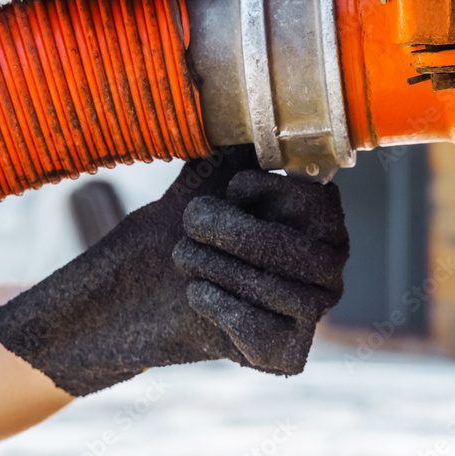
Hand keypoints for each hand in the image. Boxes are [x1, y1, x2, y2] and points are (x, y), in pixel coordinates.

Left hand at [0, 146, 348, 396]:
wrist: (127, 298)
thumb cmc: (174, 230)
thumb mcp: (204, 180)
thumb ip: (233, 146)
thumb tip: (238, 99)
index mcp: (318, 223)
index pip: (325, 205)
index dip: (277, 194)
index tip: (231, 189)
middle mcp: (327, 270)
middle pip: (309, 254)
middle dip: (243, 236)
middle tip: (192, 224)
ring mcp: (310, 317)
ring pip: (289, 295)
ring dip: (224, 269)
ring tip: (183, 257)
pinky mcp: (284, 356)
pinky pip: (266, 333)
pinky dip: (223, 308)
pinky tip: (195, 295)